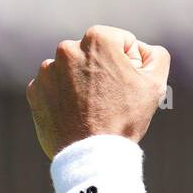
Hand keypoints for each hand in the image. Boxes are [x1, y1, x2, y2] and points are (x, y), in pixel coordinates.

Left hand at [26, 25, 169, 159]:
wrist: (92, 154)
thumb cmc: (126, 117)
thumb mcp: (155, 82)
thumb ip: (156, 55)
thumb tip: (142, 50)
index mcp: (97, 39)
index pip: (121, 42)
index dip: (130, 63)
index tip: (128, 84)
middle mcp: (67, 48)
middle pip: (94, 54)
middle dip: (104, 70)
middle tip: (112, 98)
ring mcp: (47, 70)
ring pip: (72, 70)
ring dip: (82, 83)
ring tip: (93, 109)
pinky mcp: (35, 91)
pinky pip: (54, 88)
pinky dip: (64, 98)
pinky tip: (76, 114)